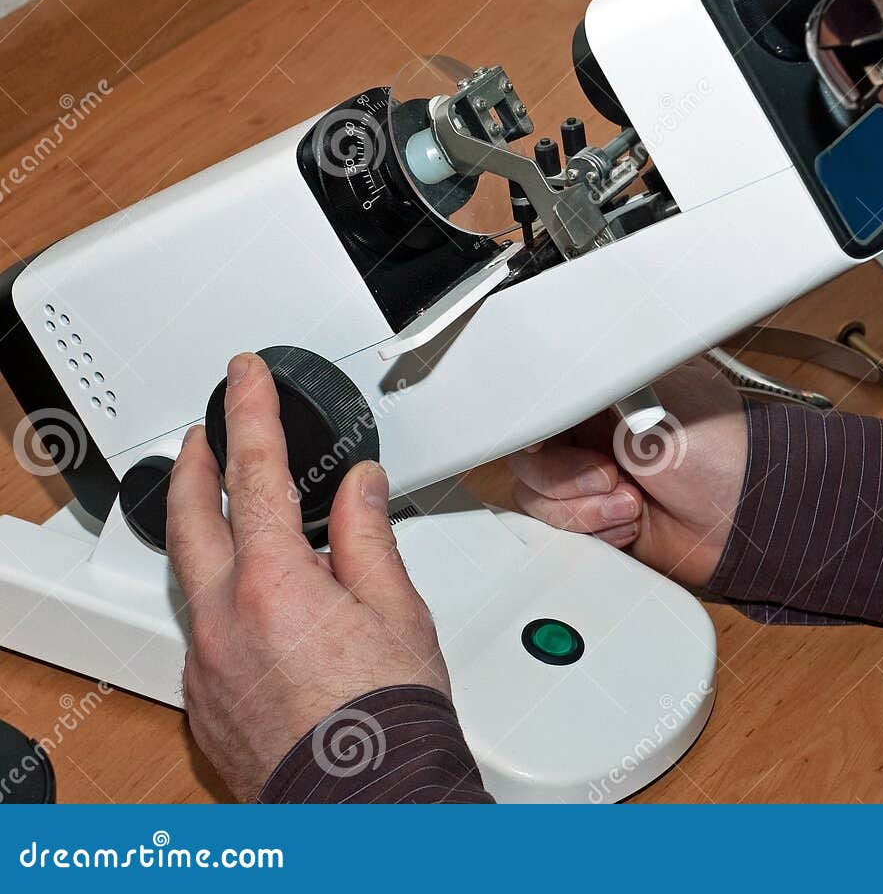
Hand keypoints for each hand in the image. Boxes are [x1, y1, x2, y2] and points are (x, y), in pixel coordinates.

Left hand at [166, 353, 448, 800]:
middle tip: (203, 431)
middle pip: (189, 518)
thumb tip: (360, 485)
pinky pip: (202, 632)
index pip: (255, 472)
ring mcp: (206, 663)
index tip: (245, 378)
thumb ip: (367, 534)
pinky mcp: (203, 702)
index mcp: (273, 583)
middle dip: (193, 464)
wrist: (367, 801)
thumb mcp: (396, 606)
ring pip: (190, 577)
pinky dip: (221, 600)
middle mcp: (223, 620)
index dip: (251, 413)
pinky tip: (253, 604)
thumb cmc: (388, 714)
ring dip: (201, 530)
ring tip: (224, 508)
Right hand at [509, 357, 746, 586]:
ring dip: (585, 508)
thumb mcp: (649, 393)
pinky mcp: (598, 523)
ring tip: (634, 502)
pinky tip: (631, 522)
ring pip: (539, 500)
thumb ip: (590, 380)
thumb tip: (543, 375)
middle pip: (529, 459)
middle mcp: (593, 437)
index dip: (536, 429)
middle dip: (566, 477)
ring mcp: (592, 484)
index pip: (540, 406)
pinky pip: (561, 533)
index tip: (545, 443)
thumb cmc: (716, 449)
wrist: (745, 517)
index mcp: (603, 394)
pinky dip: (595, 531)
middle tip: (613, 474)